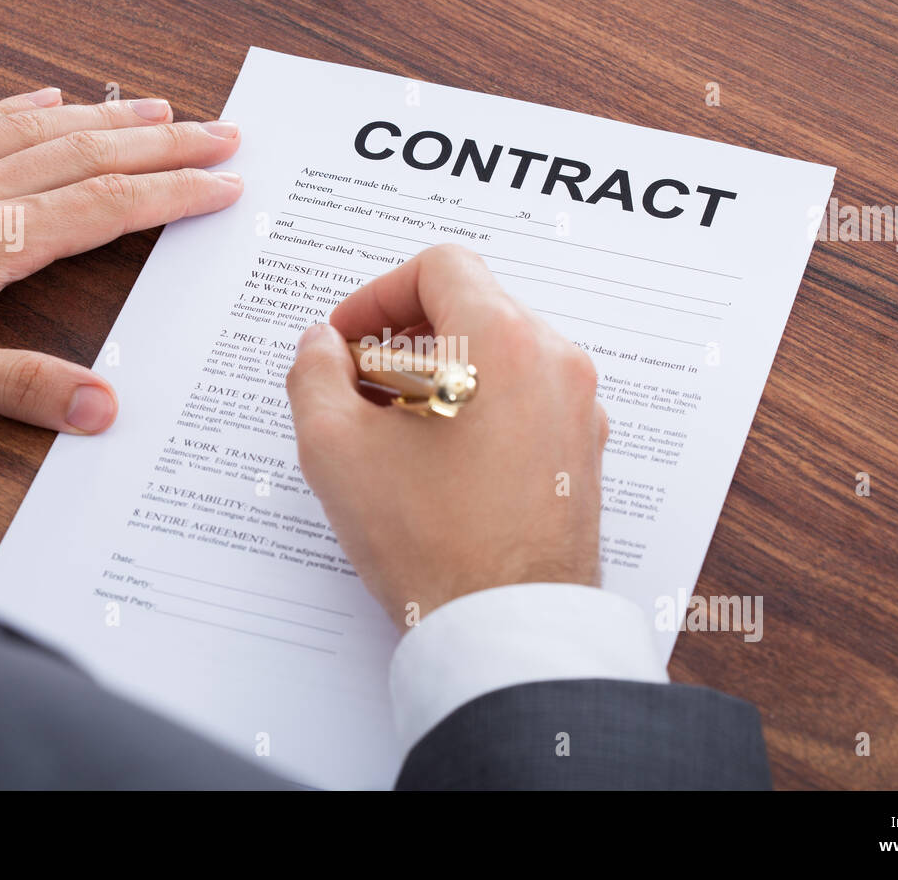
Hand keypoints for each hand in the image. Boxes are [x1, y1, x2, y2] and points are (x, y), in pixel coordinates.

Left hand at [0, 89, 241, 431]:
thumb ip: (21, 385)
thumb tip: (104, 407)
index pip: (108, 205)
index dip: (174, 192)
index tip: (225, 184)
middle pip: (90, 153)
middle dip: (164, 141)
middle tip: (223, 132)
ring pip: (41, 129)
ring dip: (107, 115)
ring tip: (159, 107)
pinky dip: (21, 105)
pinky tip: (47, 95)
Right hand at [286, 244, 608, 626]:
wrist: (507, 629)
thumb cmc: (432, 544)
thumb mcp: (336, 450)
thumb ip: (314, 373)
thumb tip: (322, 345)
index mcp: (502, 342)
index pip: (441, 267)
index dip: (379, 294)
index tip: (349, 339)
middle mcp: (555, 362)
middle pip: (472, 307)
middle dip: (404, 338)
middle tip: (358, 385)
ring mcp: (579, 409)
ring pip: (500, 354)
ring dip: (440, 373)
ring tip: (393, 428)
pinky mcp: (583, 451)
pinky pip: (526, 397)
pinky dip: (478, 404)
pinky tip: (437, 458)